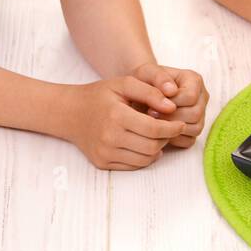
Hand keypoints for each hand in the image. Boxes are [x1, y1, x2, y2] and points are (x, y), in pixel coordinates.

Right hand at [67, 75, 184, 169]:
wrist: (70, 113)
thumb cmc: (99, 95)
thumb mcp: (124, 84)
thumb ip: (150, 92)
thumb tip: (172, 106)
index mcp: (116, 115)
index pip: (154, 129)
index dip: (172, 128)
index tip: (180, 124)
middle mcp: (109, 137)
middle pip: (152, 146)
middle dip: (166, 139)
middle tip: (169, 130)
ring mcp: (105, 152)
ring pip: (145, 159)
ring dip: (156, 149)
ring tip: (156, 136)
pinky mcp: (103, 163)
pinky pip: (133, 166)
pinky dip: (144, 157)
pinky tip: (143, 144)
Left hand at [129, 62, 208, 148]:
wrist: (138, 94)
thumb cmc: (144, 81)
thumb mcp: (147, 72)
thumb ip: (159, 77)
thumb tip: (171, 91)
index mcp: (194, 80)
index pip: (190, 96)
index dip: (172, 103)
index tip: (152, 105)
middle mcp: (201, 97)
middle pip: (195, 113)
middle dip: (171, 117)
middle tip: (151, 116)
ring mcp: (200, 115)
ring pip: (195, 128)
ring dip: (173, 129)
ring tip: (155, 123)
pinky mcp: (193, 130)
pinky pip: (190, 140)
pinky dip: (174, 139)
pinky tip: (159, 132)